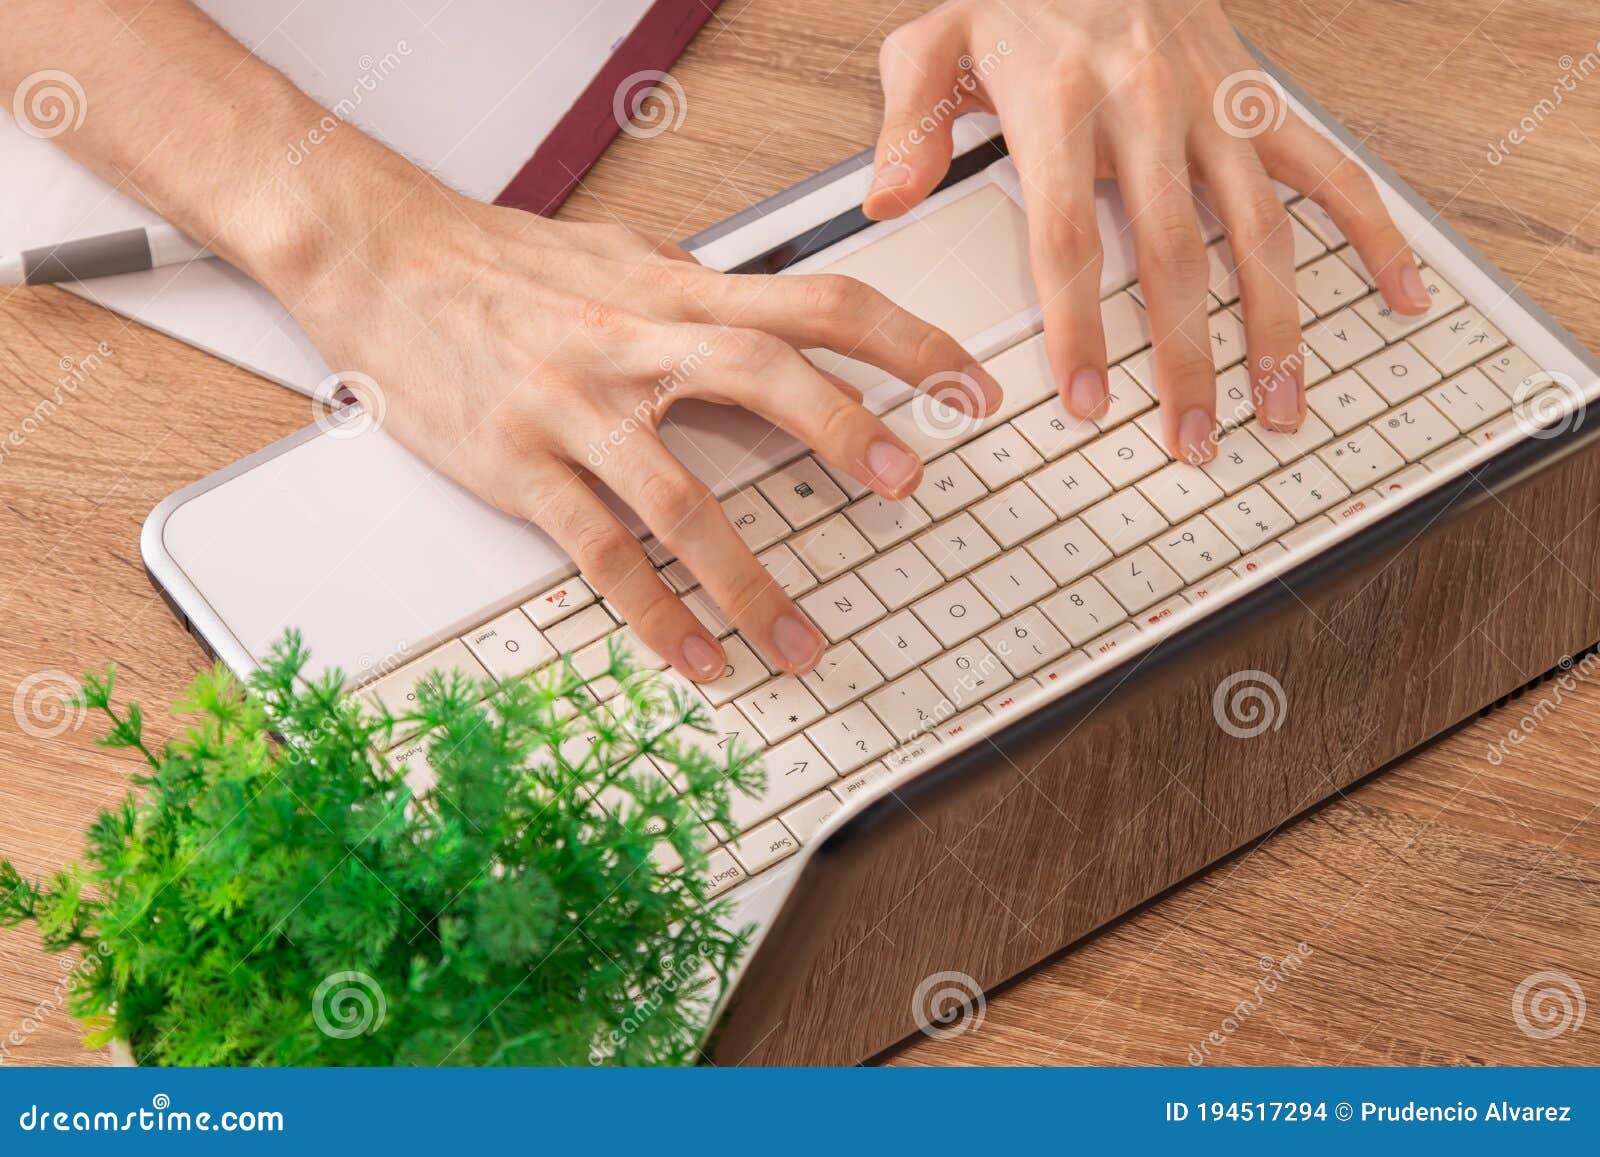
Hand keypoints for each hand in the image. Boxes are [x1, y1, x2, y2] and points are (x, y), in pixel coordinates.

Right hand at [275, 171, 1000, 684]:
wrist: (381, 258)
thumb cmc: (506, 263)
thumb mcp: (623, 258)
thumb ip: (704, 298)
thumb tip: (778, 323)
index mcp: (676, 291)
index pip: (816, 302)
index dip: (903, 340)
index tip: (965, 381)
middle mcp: (635, 344)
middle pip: (765, 377)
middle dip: (846, 430)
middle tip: (908, 484)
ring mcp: (575, 408)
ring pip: (681, 500)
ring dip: (752, 579)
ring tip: (802, 642)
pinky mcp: (519, 464)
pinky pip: (599, 552)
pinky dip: (654, 613)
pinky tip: (696, 655)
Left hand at [864, 0, 1433, 462]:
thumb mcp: (937, 40)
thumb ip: (910, 125)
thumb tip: (883, 201)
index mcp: (1062, 103)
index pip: (1068, 238)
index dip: (1080, 326)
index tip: (1087, 401)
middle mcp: (1148, 108)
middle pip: (1172, 256)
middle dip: (1185, 357)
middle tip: (1191, 437)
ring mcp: (1216, 107)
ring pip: (1260, 231)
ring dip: (1276, 326)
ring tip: (1280, 406)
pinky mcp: (1260, 101)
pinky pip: (1330, 169)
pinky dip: (1374, 231)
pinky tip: (1399, 291)